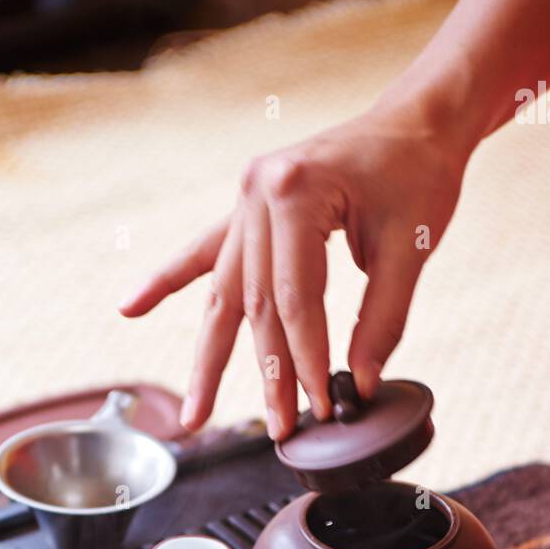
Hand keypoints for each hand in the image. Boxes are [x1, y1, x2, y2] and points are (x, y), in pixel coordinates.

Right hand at [120, 108, 467, 439]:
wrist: (416, 121)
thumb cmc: (418, 174)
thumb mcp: (411, 248)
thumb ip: (383, 319)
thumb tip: (360, 384)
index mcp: (295, 192)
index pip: (294, 300)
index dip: (309, 359)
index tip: (322, 405)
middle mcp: (258, 192)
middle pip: (254, 304)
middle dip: (267, 373)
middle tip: (277, 427)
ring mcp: (245, 198)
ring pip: (224, 293)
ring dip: (210, 357)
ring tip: (193, 413)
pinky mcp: (247, 207)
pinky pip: (203, 252)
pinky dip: (167, 280)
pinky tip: (131, 307)